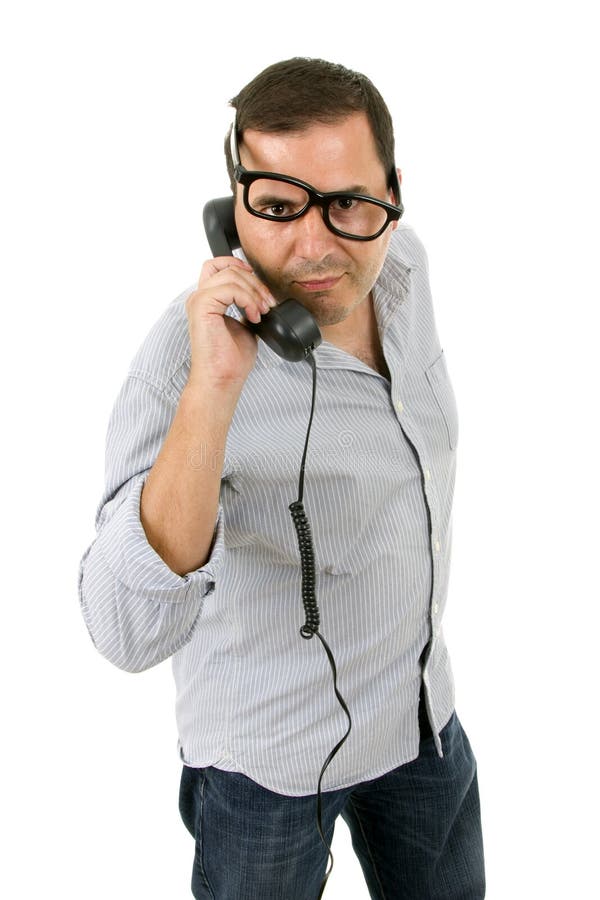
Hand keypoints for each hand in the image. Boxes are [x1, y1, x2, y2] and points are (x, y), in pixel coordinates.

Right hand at [185, 256, 276, 390]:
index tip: (258, 285)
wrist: (223, 378)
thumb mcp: (245, 326)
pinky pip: (230, 288)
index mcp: (207, 301)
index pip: (217, 265)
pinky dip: (248, 299)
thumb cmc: (230, 360)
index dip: (239, 266)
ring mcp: (199, 301)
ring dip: (254, 291)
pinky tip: (252, 316)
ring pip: (231, 274)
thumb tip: (262, 297)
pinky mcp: (201, 306)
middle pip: (228, 267)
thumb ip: (247, 307)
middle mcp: (199, 298)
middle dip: (255, 282)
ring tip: (261, 311)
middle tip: (268, 304)